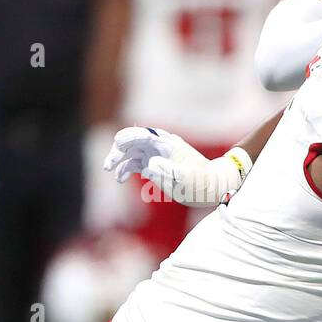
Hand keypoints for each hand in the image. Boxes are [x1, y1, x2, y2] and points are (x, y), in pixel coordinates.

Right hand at [104, 127, 249, 206]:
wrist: (212, 186)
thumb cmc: (202, 181)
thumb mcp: (189, 177)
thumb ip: (169, 169)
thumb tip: (150, 164)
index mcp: (169, 144)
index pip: (145, 134)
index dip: (130, 137)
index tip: (118, 143)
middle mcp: (160, 147)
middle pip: (134, 142)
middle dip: (120, 151)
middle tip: (110, 164)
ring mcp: (156, 156)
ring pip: (132, 153)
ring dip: (120, 161)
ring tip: (114, 173)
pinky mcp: (154, 167)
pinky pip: (135, 164)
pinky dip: (126, 169)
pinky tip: (120, 178)